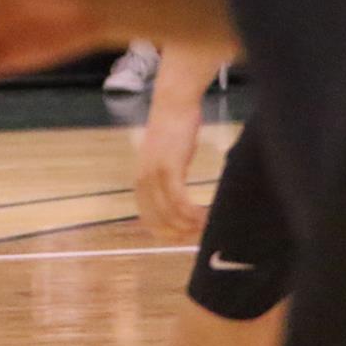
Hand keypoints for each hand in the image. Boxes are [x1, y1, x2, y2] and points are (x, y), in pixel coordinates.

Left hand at [135, 94, 207, 241]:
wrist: (173, 105)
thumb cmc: (175, 131)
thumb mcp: (167, 159)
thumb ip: (168, 178)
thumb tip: (178, 197)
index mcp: (140, 179)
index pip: (147, 216)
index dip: (164, 232)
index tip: (181, 240)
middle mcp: (142, 179)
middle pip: (157, 219)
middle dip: (177, 233)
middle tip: (196, 238)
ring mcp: (154, 173)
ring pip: (169, 212)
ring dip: (188, 225)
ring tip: (205, 229)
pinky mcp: (169, 167)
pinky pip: (179, 199)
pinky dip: (191, 212)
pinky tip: (204, 217)